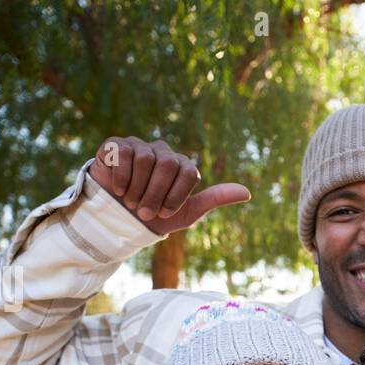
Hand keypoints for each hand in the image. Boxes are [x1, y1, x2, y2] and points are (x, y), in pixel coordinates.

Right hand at [88, 136, 250, 235]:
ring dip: (137, 188)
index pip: (189, 172)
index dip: (175, 197)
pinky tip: (119, 189)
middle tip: (144, 211)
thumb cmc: (155, 217)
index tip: (164, 213)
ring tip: (130, 201)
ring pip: (145, 159)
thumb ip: (214, 199)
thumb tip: (247, 193)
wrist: (118, 220)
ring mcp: (140, 146)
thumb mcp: (186, 213)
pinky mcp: (116, 145)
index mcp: (182, 166)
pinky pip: (123, 153)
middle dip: (155, 194)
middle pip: (168, 164)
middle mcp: (163, 152)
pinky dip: (122, 176)